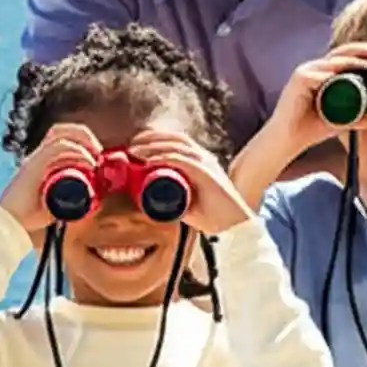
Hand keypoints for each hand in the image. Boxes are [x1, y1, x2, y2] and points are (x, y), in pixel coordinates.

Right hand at [0, 123, 100, 231]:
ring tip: (95, 157)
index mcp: (40, 160)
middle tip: (98, 153)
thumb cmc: (31, 216)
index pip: (60, 135)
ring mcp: (34, 158)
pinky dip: (77, 151)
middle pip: (62, 130)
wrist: (10, 224)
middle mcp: (36, 155)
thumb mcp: (57, 202)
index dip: (81, 138)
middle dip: (85, 135)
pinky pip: (58, 147)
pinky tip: (88, 163)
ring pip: (61, 133)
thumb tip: (94, 199)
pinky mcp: (33, 165)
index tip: (97, 156)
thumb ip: (71, 196)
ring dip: (84, 141)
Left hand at [128, 130, 251, 234]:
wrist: (235, 228)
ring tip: (135, 151)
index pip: (178, 140)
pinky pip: (181, 160)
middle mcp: (204, 158)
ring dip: (153, 146)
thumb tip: (152, 199)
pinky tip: (150, 160)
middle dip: (151, 137)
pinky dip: (164, 158)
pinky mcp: (207, 174)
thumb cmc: (214, 217)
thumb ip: (174, 198)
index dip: (157, 137)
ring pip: (176, 146)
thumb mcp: (188, 203)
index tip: (137, 144)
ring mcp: (206, 164)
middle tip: (132, 145)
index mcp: (202, 161)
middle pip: (175, 137)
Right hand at [268, 42, 366, 153]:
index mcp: (324, 75)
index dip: (360, 53)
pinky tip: (337, 78)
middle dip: (359, 51)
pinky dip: (327, 76)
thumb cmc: (312, 126)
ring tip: (366, 67)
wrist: (290, 139)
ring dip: (349, 63)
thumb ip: (360, 116)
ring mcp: (305, 73)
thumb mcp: (343, 119)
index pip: (344, 57)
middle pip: (339, 54)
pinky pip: (315, 74)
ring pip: (330, 63)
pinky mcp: (297, 81)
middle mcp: (315, 70)